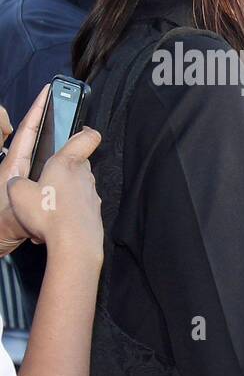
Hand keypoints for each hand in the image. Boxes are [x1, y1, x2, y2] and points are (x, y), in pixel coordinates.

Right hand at [5, 124, 103, 261]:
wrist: (74, 243)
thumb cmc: (47, 214)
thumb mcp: (18, 193)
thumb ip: (17, 182)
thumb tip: (18, 183)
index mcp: (66, 163)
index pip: (86, 139)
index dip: (86, 133)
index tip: (84, 131)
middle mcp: (84, 176)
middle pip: (79, 164)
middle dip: (65, 168)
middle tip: (47, 177)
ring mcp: (92, 196)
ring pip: (79, 187)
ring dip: (66, 192)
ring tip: (46, 206)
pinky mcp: (94, 213)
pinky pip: (80, 207)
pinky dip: (69, 210)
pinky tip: (55, 223)